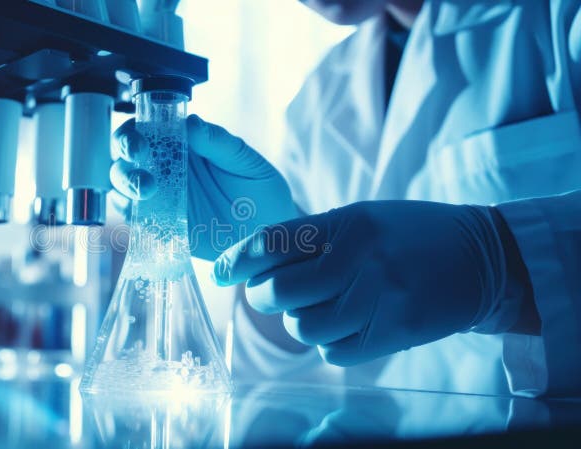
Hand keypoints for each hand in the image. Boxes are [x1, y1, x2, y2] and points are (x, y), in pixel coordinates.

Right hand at [110, 115, 299, 259]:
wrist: (268, 236)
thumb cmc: (261, 192)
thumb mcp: (246, 162)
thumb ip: (219, 143)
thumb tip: (191, 121)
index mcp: (182, 143)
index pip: (147, 127)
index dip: (135, 129)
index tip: (143, 138)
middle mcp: (164, 167)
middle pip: (125, 153)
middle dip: (124, 152)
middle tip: (139, 158)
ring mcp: (159, 196)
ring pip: (121, 183)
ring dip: (124, 181)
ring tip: (145, 189)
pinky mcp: (159, 224)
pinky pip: (133, 216)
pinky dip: (129, 212)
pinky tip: (143, 212)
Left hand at [211, 200, 518, 365]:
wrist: (481, 259)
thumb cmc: (409, 233)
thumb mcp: (360, 217)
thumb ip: (310, 237)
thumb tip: (252, 262)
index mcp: (347, 224)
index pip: (272, 243)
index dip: (237, 260)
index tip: (219, 273)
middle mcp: (359, 261)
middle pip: (277, 293)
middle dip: (261, 297)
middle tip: (267, 294)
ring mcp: (378, 301)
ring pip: (302, 328)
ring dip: (300, 320)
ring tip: (321, 306)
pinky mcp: (393, 334)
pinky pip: (332, 352)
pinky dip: (330, 341)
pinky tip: (346, 323)